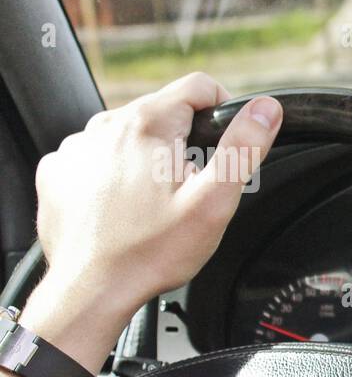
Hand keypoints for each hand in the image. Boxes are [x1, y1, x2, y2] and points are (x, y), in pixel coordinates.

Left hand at [30, 72, 282, 329]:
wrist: (92, 290)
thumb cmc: (151, 252)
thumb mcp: (213, 202)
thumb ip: (243, 149)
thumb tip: (266, 110)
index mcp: (148, 125)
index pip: (198, 87)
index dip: (223, 110)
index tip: (223, 145)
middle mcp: (106, 127)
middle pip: (162, 113)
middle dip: (183, 142)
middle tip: (189, 190)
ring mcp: (77, 148)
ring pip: (128, 135)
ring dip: (146, 157)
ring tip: (153, 203)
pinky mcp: (59, 170)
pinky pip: (96, 157)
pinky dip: (112, 174)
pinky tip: (121, 206)